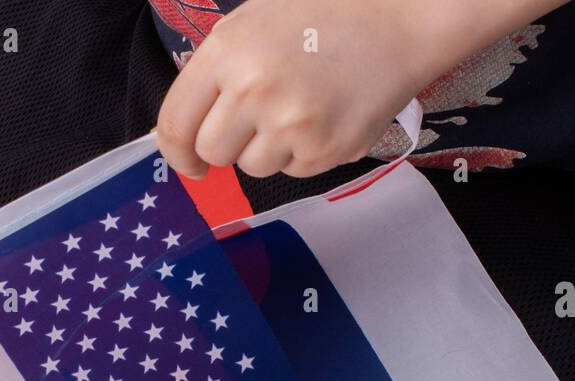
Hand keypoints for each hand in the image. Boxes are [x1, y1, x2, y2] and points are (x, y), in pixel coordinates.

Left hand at [156, 0, 428, 178]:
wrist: (398, 17)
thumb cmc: (322, 14)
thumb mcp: (252, 23)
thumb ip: (214, 74)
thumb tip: (181, 131)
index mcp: (226, 52)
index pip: (176, 124)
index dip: (177, 152)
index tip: (188, 161)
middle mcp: (252, 90)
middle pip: (212, 153)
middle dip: (227, 147)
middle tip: (256, 123)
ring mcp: (289, 124)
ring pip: (253, 167)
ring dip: (269, 149)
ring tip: (300, 107)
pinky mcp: (324, 150)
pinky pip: (294, 171)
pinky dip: (305, 153)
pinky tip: (326, 115)